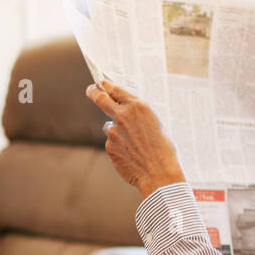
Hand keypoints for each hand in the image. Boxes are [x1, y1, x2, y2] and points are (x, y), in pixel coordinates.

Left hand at [86, 80, 185, 197]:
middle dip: (93, 92)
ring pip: (109, 127)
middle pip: (100, 99)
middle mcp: (122, 116)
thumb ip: (138, 115)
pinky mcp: (109, 147)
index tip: (101, 83)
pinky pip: (112, 144)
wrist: (158, 172)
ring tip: (134, 144)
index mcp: (137, 106)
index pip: (115, 89)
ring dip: (116, 131)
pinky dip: (119, 147)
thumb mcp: (156, 123)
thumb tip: (127, 111)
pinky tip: (132, 155)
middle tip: (91, 90)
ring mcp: (113, 132)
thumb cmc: (163, 148)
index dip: (106, 85)